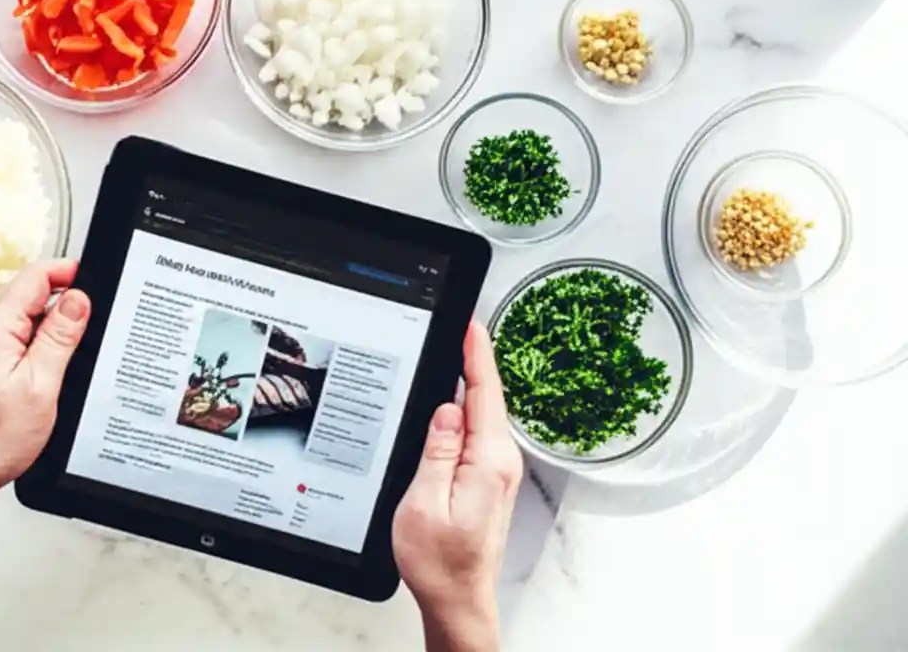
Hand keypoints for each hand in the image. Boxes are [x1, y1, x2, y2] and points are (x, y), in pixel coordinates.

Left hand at [0, 259, 90, 506]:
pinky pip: (16, 338)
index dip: (72, 273)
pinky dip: (38, 350)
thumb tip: (79, 298)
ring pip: (27, 318)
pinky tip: (49, 377)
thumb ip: (61, 337)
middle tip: (92, 338)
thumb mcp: (41, 386)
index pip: (38, 274)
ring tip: (68, 366)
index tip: (99, 286)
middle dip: (66, 309)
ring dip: (53, 333)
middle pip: (33, 294)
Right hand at [393, 322, 522, 651]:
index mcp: (487, 463)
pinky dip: (465, 412)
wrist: (457, 599)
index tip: (471, 325)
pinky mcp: (487, 481)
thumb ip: (437, 451)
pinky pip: (476, 435)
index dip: (477, 356)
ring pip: (481, 417)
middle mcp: (499, 464)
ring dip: (468, 386)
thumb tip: (446, 409)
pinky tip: (450, 405)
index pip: (484, 395)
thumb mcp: (425, 502)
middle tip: (459, 328)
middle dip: (473, 361)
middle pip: (486, 400)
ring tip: (453, 355)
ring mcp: (496, 473)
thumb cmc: (439, 562)